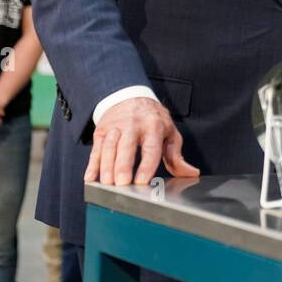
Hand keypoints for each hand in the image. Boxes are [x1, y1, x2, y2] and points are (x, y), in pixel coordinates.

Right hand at [86, 96, 200, 186]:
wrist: (132, 97)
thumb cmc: (153, 120)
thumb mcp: (169, 133)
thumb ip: (177, 156)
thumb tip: (190, 173)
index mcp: (154, 126)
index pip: (151, 148)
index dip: (146, 166)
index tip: (142, 181)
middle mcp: (133, 125)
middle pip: (126, 147)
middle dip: (123, 166)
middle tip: (121, 184)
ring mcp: (115, 127)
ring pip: (109, 148)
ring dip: (106, 167)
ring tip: (107, 184)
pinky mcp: (101, 130)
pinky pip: (96, 149)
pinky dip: (92, 164)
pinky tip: (90, 178)